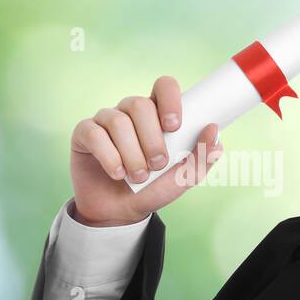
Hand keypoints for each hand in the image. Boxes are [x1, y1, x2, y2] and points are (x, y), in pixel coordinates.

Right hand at [69, 75, 222, 225]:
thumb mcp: (182, 179)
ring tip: (138, 177)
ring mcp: (105, 120)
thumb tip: (215, 130)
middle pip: (139, 105)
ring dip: (132, 153)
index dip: (170, 99)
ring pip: (118, 121)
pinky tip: (117, 173)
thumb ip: (202, 157)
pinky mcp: (84, 133)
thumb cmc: (152, 190)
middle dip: (151, 139)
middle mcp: (130, 112)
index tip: (175, 126)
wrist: (119, 213)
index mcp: (157, 114)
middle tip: (157, 165)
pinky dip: (109, 157)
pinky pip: (95, 134)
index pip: (164, 86)